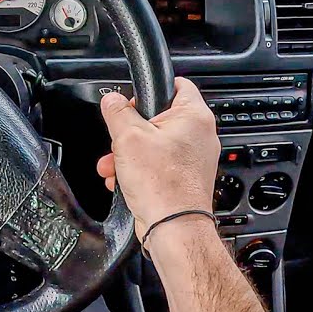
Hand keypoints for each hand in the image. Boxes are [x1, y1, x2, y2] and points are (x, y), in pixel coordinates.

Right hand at [96, 77, 219, 239]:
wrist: (172, 226)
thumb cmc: (162, 185)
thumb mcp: (128, 137)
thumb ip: (117, 111)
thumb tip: (112, 100)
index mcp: (194, 116)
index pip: (177, 84)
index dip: (151, 89)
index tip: (133, 100)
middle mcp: (200, 136)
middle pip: (159, 118)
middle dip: (130, 131)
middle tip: (119, 139)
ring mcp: (194, 159)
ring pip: (155, 144)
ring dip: (129, 153)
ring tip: (114, 165)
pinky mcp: (186, 178)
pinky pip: (159, 165)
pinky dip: (139, 170)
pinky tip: (123, 180)